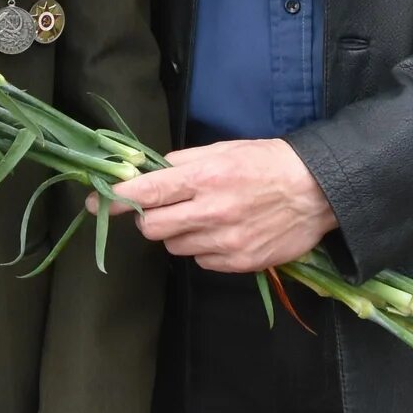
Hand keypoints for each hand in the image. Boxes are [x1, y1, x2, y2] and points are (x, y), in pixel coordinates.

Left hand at [109, 138, 335, 272]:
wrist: (319, 192)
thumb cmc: (270, 163)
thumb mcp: (226, 149)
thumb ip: (184, 161)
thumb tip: (149, 172)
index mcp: (203, 177)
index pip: (144, 192)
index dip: (114, 200)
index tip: (94, 204)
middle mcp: (210, 212)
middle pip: (150, 227)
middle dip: (149, 218)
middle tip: (167, 207)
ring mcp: (224, 242)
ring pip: (174, 245)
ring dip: (179, 233)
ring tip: (204, 217)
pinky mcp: (239, 263)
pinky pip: (201, 261)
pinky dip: (204, 248)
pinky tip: (224, 232)